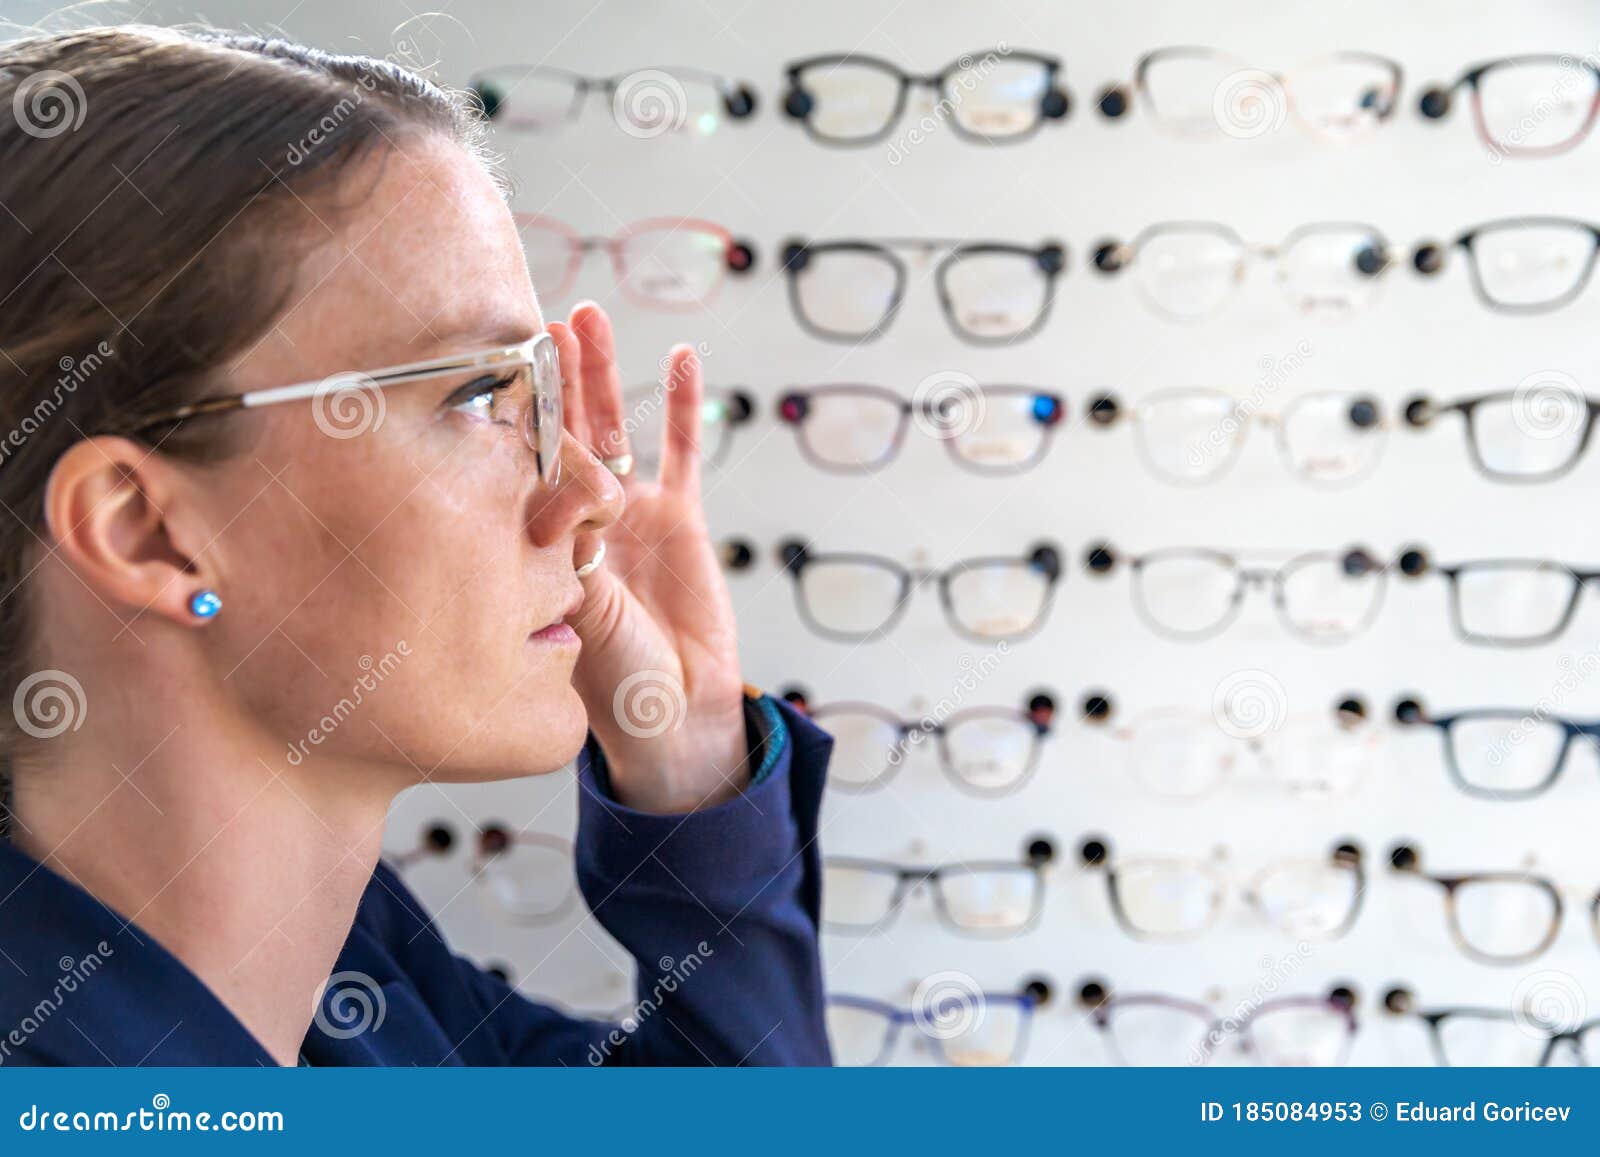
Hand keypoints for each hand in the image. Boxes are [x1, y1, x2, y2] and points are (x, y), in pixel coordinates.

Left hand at [550, 303, 747, 812]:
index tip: (497, 376)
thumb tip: (557, 523)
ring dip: (602, 372)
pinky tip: (679, 357)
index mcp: (546, 541)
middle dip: (551, 378)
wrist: (674, 710)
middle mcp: (581, 516)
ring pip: (612, 428)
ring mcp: (630, 511)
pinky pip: (680, 451)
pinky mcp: (677, 516)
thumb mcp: (584, 624)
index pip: (528, 468)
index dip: (519, 425)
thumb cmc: (616, 682)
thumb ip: (574, 570)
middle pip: (562, 431)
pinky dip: (681, 405)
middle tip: (534, 321)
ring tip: (587, 316)